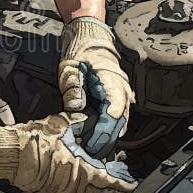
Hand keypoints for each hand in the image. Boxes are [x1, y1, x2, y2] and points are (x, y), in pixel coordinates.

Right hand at [0, 113, 136, 192]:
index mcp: (85, 172)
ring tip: (94, 169)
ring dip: (93, 182)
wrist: (11, 154)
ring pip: (87, 192)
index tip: (131, 181)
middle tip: (115, 172)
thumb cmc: (35, 142)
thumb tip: (95, 122)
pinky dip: (78, 183)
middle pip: (102, 189)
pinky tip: (75, 172)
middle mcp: (77, 188)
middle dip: (110, 181)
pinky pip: (72, 192)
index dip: (124, 182)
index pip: (113, 182)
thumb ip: (84, 124)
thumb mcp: (65, 125)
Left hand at [58, 16, 134, 156]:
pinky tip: (96, 140)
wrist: (90, 37)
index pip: (113, 114)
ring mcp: (122, 95)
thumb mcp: (70, 67)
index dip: (104, 132)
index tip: (91, 145)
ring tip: (92, 151)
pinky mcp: (117, 98)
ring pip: (120, 123)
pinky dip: (108, 130)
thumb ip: (73, 87)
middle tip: (90, 155)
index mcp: (112, 82)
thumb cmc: (80, 50)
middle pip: (119, 123)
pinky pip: (116, 118)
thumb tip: (75, 108)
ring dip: (108, 137)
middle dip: (106, 141)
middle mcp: (122, 90)